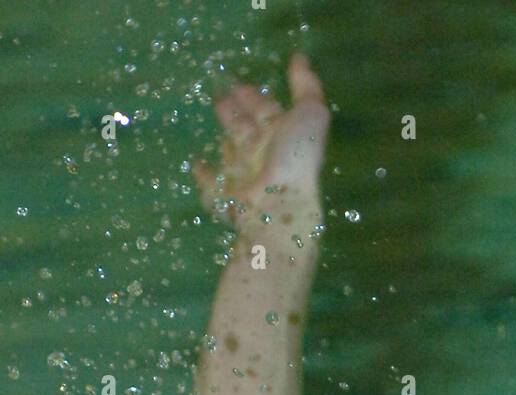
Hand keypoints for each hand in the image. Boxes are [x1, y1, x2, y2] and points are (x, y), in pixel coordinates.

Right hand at [194, 52, 329, 228]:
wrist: (277, 207)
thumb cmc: (295, 158)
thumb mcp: (309, 115)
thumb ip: (306, 87)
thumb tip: (299, 57)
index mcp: (282, 137)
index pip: (266, 111)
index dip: (255, 97)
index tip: (241, 82)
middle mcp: (262, 155)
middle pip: (245, 128)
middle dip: (235, 110)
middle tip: (222, 91)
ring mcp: (242, 175)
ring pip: (231, 150)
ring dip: (225, 134)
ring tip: (214, 116)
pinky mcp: (221, 194)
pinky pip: (210, 181)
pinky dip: (203, 172)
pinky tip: (197, 162)